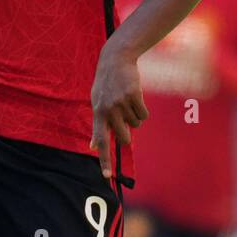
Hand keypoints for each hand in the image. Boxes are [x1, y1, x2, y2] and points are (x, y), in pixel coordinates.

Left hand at [90, 41, 148, 179]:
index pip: (100, 141)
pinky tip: (136, 96)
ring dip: (135, 116)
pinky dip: (143, 109)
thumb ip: (96, 126)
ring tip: (127, 101)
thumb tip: (92, 146)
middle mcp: (108, 110)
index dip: (103, 159)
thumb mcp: (96, 103)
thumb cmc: (105, 85)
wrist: (116, 60)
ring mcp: (121, 103)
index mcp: (97, 113)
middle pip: (124, 138)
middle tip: (125, 120)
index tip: (107, 176)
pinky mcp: (134, 95)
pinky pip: (144, 115)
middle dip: (127, 134)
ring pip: (136, 125)